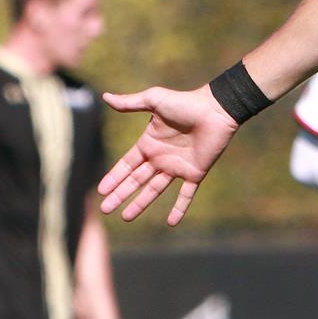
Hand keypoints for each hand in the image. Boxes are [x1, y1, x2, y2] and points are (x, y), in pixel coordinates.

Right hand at [98, 84, 239, 224]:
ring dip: (140, 204)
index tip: (101, 190)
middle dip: (120, 195)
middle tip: (106, 209)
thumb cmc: (185, 102)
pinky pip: (186, 195)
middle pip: (135, 181)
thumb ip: (130, 103)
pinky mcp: (194, 173)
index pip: (126, 165)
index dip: (114, 177)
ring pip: (154, 190)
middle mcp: (160, 158)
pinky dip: (180, 208)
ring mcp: (177, 167)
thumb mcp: (154, 100)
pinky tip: (171, 222)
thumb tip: (105, 97)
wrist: (216, 110)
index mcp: (149, 144)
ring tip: (126, 218)